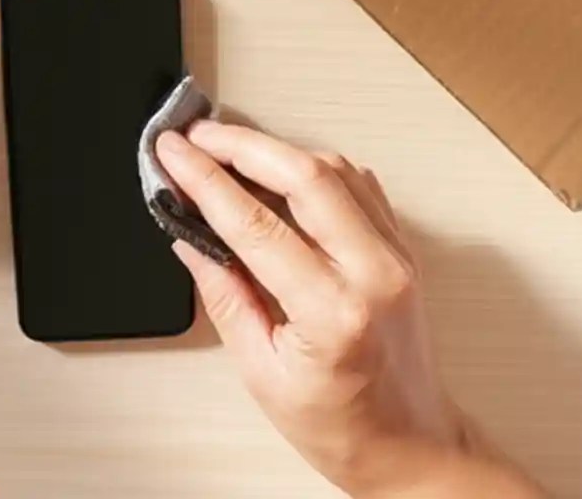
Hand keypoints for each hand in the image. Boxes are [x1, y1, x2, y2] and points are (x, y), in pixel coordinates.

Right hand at [156, 121, 542, 497]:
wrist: (409, 445)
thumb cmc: (342, 424)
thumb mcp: (261, 371)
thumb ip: (224, 295)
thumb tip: (190, 237)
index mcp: (333, 312)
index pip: (255, 223)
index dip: (205, 180)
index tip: (172, 155)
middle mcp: (374, 274)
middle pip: (305, 176)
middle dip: (241, 145)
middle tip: (195, 136)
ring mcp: (395, 257)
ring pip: (336, 170)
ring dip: (277, 150)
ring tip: (227, 148)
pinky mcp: (402, 250)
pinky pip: (358, 186)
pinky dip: (314, 168)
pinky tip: (280, 170)